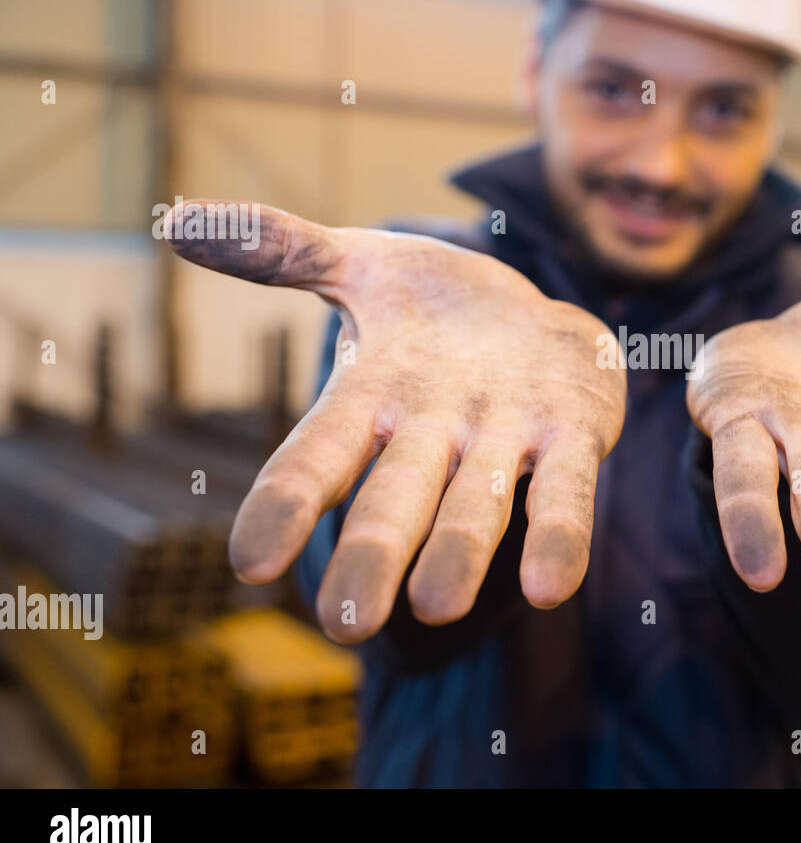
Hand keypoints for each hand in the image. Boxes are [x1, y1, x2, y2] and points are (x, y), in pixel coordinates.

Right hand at [164, 200, 624, 642]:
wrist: (536, 312)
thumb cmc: (436, 305)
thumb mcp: (366, 265)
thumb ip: (290, 251)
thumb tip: (183, 220)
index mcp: (375, 395)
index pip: (316, 456)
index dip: (286, 504)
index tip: (252, 562)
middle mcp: (434, 432)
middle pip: (395, 499)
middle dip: (373, 553)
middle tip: (349, 622)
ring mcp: (504, 440)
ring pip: (478, 505)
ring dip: (459, 553)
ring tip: (441, 607)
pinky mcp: (574, 436)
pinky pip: (567, 491)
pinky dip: (559, 536)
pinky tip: (552, 588)